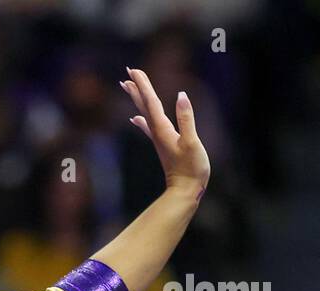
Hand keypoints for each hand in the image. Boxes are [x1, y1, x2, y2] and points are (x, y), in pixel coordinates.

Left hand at [120, 68, 210, 197]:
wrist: (185, 191)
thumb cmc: (191, 168)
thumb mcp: (191, 142)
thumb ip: (186, 119)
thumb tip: (181, 95)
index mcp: (163, 129)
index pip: (151, 102)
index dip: (143, 85)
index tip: (134, 70)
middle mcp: (157, 132)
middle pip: (144, 105)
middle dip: (136, 88)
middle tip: (127, 72)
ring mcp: (159, 139)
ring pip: (145, 113)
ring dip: (137, 99)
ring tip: (127, 87)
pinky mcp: (163, 145)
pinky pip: (149, 127)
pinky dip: (142, 119)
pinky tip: (135, 118)